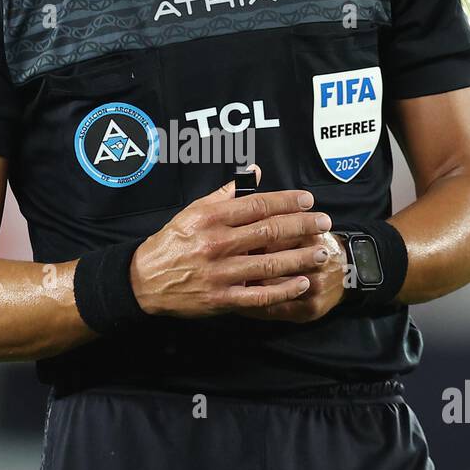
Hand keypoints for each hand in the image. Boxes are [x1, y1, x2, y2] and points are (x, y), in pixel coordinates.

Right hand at [129, 166, 333, 318]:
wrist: (144, 280)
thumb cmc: (172, 242)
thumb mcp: (193, 211)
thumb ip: (226, 192)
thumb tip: (254, 170)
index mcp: (212, 218)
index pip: (258, 204)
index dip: (287, 201)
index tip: (308, 200)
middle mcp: (218, 243)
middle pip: (270, 230)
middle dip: (303, 225)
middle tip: (325, 222)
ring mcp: (221, 272)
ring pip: (270, 262)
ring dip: (301, 257)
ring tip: (322, 252)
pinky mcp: (222, 298)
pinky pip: (260, 295)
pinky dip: (283, 290)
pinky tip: (302, 283)